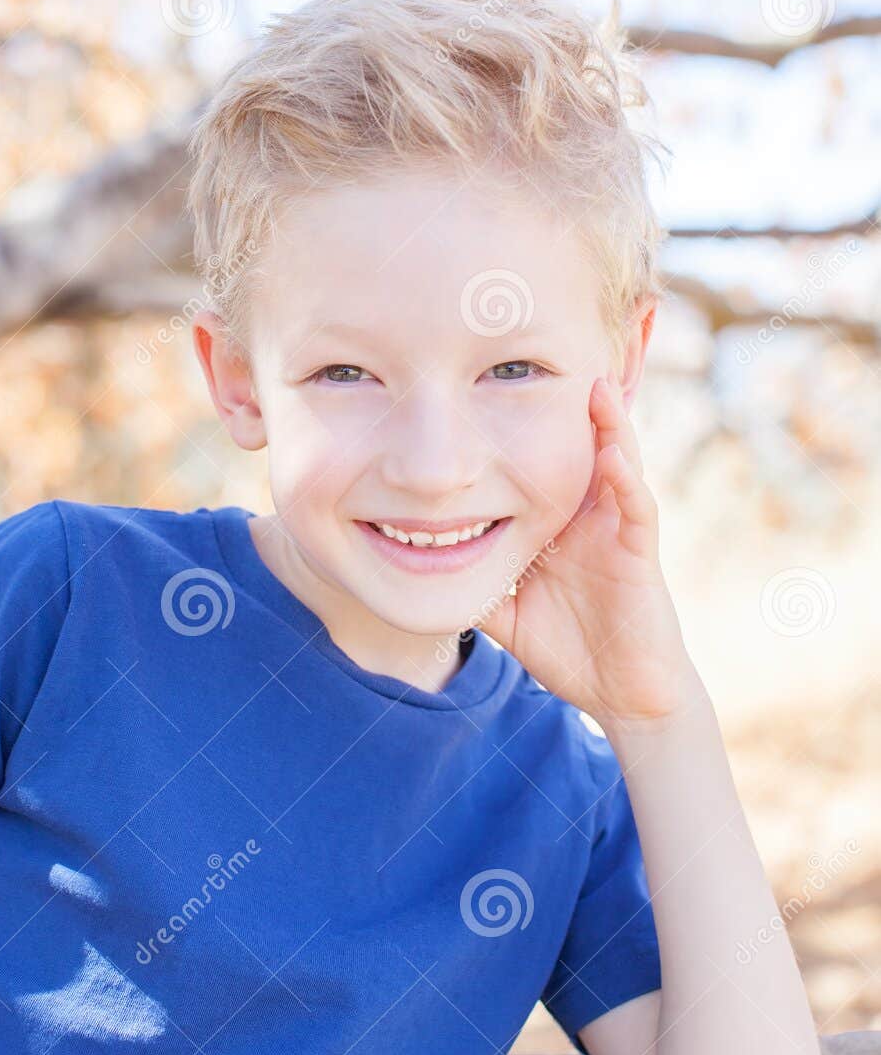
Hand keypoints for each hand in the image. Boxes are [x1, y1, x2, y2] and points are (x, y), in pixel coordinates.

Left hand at [475, 376, 697, 728]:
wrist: (625, 697)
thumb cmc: (570, 651)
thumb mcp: (505, 613)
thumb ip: (471, 584)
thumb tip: (414, 572)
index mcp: (555, 524)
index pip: (536, 465)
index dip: (522, 427)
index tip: (493, 387)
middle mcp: (587, 517)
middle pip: (577, 450)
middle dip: (570, 407)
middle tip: (550, 357)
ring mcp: (616, 532)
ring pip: (615, 465)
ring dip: (608, 424)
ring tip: (595, 383)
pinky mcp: (640, 555)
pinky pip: (636, 510)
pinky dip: (625, 481)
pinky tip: (612, 454)